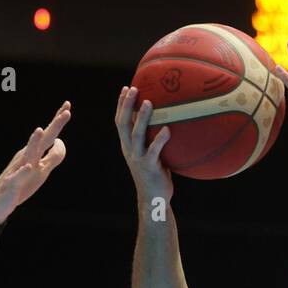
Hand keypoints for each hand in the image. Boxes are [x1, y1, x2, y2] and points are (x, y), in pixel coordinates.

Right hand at [0, 101, 70, 225]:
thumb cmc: (21, 185)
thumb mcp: (42, 171)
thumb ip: (53, 157)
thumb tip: (60, 142)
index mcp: (34, 153)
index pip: (48, 135)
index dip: (58, 122)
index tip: (67, 106)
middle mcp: (26, 157)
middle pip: (42, 139)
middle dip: (54, 126)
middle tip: (66, 111)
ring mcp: (19, 169)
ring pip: (28, 154)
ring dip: (34, 142)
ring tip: (40, 130)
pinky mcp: (13, 184)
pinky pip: (19, 177)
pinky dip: (24, 172)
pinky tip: (30, 167)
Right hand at [115, 87, 172, 202]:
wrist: (153, 200)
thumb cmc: (155, 175)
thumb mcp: (150, 154)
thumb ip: (152, 140)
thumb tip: (165, 122)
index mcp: (127, 146)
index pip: (120, 121)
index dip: (121, 105)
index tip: (126, 88)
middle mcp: (129, 150)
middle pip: (123, 124)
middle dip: (126, 105)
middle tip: (133, 88)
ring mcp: (137, 158)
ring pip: (136, 135)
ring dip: (141, 118)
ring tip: (149, 102)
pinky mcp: (149, 167)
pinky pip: (153, 151)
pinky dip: (160, 139)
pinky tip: (167, 129)